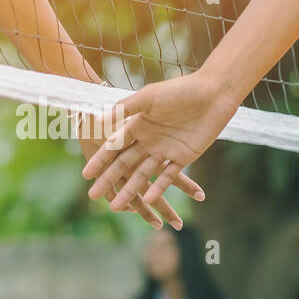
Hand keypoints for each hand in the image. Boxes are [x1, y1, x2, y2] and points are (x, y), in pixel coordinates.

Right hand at [83, 71, 237, 210]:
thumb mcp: (148, 97)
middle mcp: (148, 140)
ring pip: (144, 175)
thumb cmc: (179, 90)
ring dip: (131, 190)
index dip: (100, 161)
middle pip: (124, 165)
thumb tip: (99, 120)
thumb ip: (125, 109)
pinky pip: (169, 176)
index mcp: (137, 126)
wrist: (212, 94)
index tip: (86, 174)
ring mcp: (165, 150)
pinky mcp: (183, 157)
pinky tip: (148, 200)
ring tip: (116, 208)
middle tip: (92, 196)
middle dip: (108, 180)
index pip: (113, 147)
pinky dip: (159, 188)